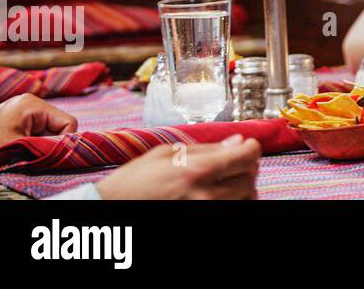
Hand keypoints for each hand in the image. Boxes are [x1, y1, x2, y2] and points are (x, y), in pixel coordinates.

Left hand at [0, 94, 76, 158]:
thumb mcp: (18, 147)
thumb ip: (47, 146)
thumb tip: (73, 148)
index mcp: (33, 104)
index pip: (68, 123)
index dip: (64, 142)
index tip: (50, 157)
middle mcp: (31, 103)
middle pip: (58, 126)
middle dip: (50, 143)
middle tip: (34, 156)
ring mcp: (24, 111)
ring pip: (49, 131)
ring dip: (40, 145)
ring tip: (23, 154)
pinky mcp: (18, 119)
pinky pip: (38, 132)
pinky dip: (33, 144)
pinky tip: (19, 150)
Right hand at [96, 135, 261, 199]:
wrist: (112, 209)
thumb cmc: (134, 182)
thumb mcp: (165, 154)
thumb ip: (206, 148)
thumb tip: (236, 141)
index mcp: (196, 171)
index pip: (247, 156)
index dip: (251, 147)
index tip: (247, 145)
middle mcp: (205, 195)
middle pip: (250, 177)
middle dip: (246, 165)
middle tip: (234, 161)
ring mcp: (205, 213)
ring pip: (247, 197)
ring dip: (243, 186)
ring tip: (227, 180)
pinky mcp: (203, 223)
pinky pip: (234, 211)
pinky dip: (234, 201)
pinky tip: (221, 195)